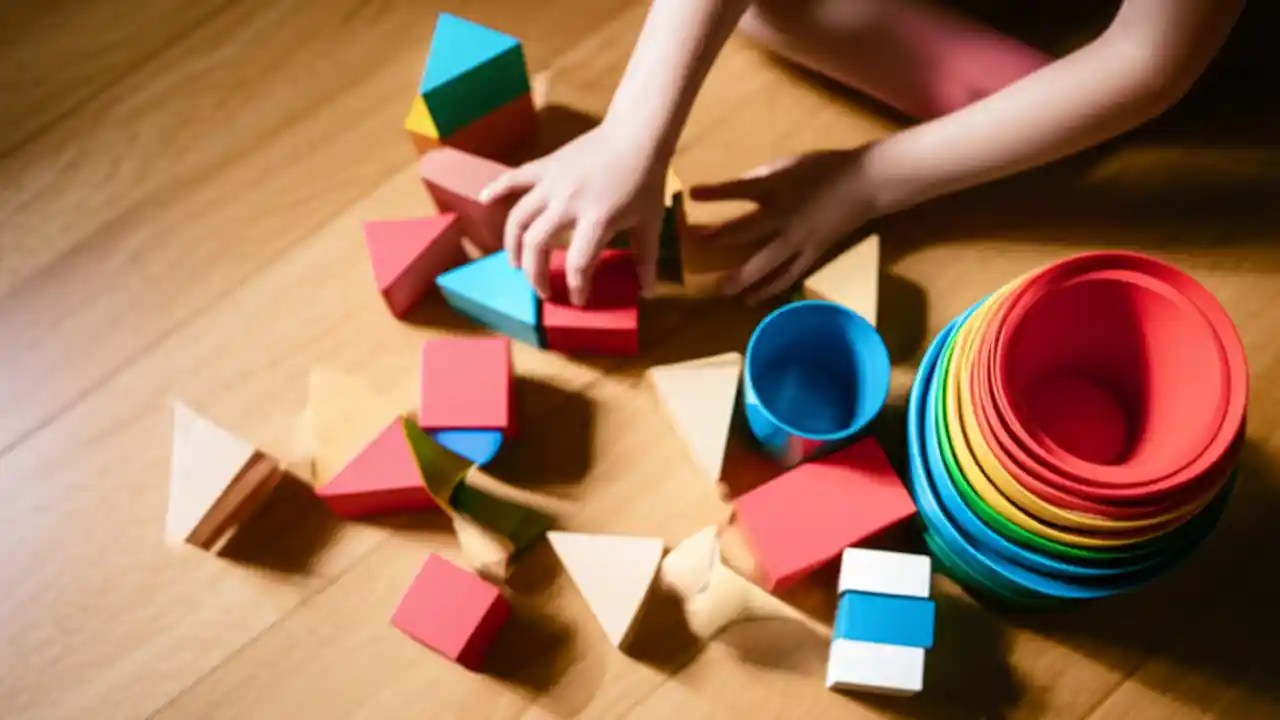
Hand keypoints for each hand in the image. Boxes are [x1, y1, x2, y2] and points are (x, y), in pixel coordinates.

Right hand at [480, 121, 666, 305]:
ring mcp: (552, 183)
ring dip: (512, 245)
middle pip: (536, 244)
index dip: (576, 288)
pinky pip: (514, 178)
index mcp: (598, 219)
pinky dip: (496, 188)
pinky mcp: (545, 166)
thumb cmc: (645, 181)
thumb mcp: (650, 223)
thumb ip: (645, 259)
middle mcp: (568, 203)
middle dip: (535, 274)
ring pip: (518, 218)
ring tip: (515, 263)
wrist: (636, 135)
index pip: (578, 263)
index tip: (578, 300)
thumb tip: (647, 291)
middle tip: (542, 290)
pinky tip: (484, 200)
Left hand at [690, 149, 874, 304]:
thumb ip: (759, 178)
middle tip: (695, 248)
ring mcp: (797, 240)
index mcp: (776, 188)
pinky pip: (787, 276)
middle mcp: (783, 216)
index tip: (692, 195)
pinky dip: (770, 288)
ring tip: (723, 290)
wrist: (864, 184)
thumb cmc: (822, 168)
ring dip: (742, 278)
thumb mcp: (786, 164)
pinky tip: (753, 299)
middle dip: (717, 239)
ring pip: (765, 263)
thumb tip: (734, 190)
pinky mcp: (811, 254)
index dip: (713, 193)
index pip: (737, 190)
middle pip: (744, 231)